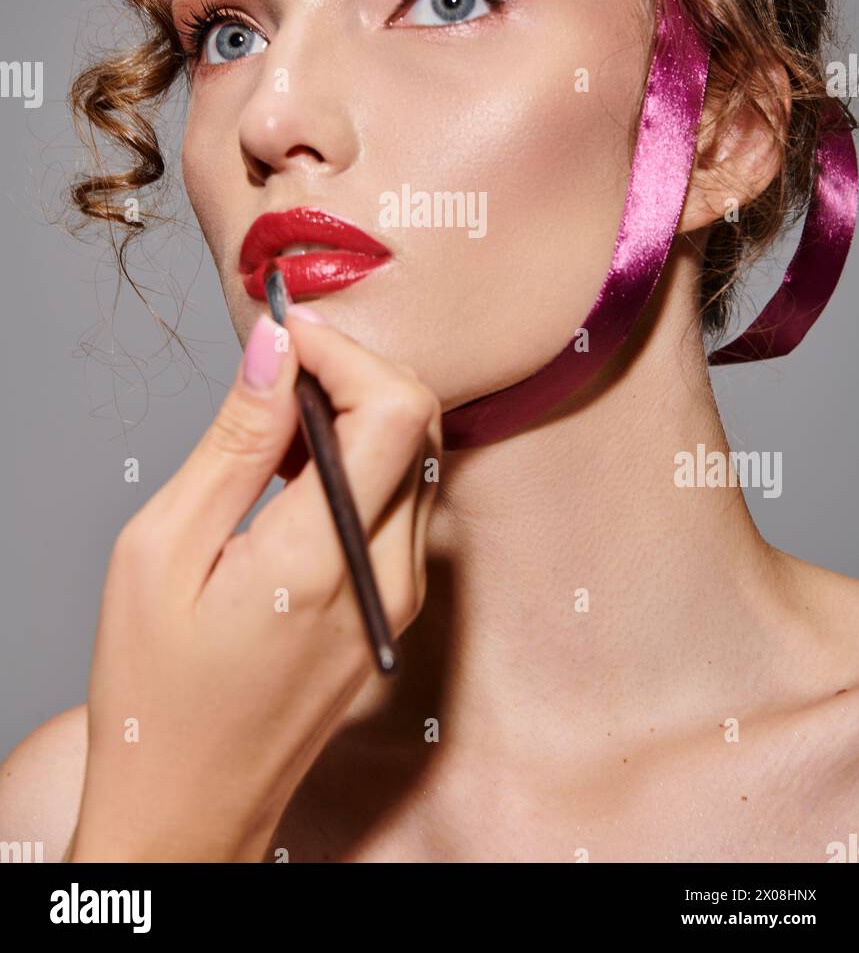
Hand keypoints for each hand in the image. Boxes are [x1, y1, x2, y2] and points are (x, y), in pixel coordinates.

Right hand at [69, 307, 441, 861]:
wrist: (192, 807)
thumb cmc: (157, 695)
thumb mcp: (164, 551)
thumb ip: (235, 442)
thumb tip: (277, 351)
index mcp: (323, 560)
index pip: (393, 409)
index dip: (345, 350)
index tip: (283, 335)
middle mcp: (386, 576)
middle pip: (417, 423)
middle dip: (354, 370)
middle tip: (277, 365)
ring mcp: (400, 596)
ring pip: (415, 457)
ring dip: (357, 413)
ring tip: (274, 424)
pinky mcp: (394, 606)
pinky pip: (401, 502)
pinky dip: (359, 461)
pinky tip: (294, 475)